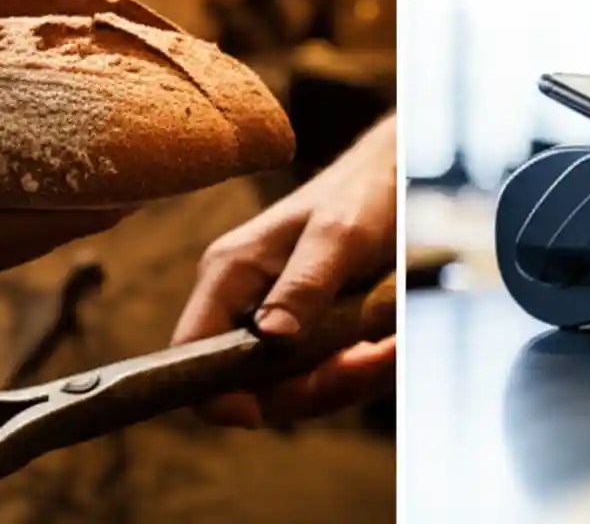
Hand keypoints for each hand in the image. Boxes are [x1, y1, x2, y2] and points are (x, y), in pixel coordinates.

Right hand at [0, 87, 126, 298]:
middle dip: (85, 219)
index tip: (135, 199)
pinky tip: (23, 207)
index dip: (91, 216)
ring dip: (54, 225)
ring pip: (18, 249)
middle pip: (40, 243)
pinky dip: (21, 228)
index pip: (43, 232)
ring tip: (90, 197)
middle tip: (129, 192)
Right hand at [171, 114, 396, 425]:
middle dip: (312, 386)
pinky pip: (331, 374)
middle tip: (371, 358)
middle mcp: (246, 305)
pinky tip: (393, 341)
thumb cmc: (362, 193)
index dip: (212, 393)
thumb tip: (269, 338)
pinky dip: (364, 367)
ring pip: (298, 386)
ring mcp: (282, 323)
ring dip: (348, 377)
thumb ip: (304, 284)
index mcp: (230, 275)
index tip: (257, 413)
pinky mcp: (316, 333)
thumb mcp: (338, 235)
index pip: (190, 352)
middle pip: (253, 386)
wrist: (399, 176)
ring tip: (390, 345)